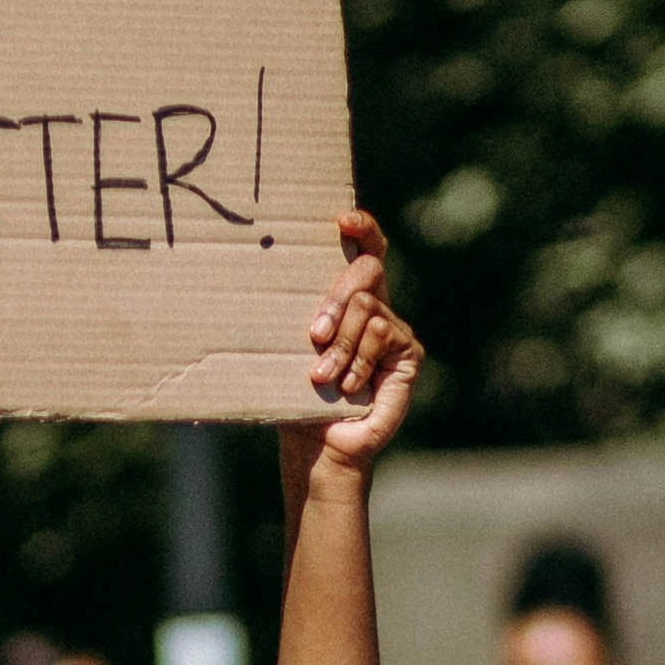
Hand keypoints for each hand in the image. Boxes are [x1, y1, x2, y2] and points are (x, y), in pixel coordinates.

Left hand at [286, 212, 420, 475]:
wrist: (317, 443)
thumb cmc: (295, 395)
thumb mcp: (287, 348)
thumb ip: (292, 315)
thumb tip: (256, 278)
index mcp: (346, 298)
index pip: (364, 250)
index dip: (362, 228)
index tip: (342, 220)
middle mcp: (375, 307)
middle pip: (367, 270)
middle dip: (336, 298)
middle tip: (314, 333)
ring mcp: (394, 329)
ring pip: (368, 308)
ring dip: (341, 346)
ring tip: (322, 377)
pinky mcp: (408, 353)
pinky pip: (382, 334)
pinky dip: (360, 360)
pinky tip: (349, 387)